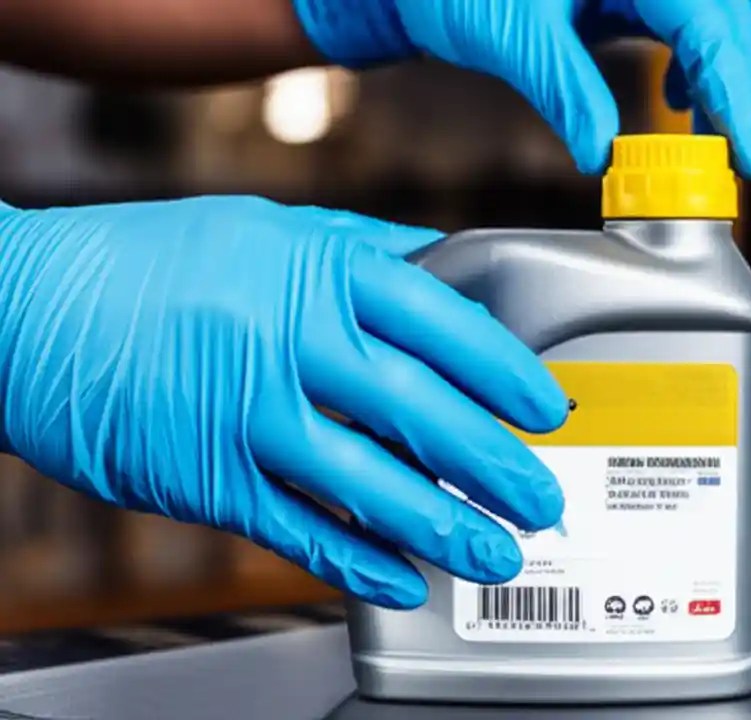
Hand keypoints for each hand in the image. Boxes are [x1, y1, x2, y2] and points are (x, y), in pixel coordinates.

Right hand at [0, 196, 566, 608]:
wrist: (23, 308)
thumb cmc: (148, 261)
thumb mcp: (265, 226)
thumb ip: (359, 249)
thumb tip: (441, 265)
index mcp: (316, 271)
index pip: (440, 322)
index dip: (504, 370)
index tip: (546, 407)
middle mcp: (290, 341)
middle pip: (421, 411)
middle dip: (494, 463)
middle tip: (542, 497)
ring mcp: (248, 415)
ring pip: (370, 483)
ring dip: (444, 526)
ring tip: (497, 553)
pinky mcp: (209, 478)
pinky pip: (298, 528)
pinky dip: (356, 559)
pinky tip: (402, 578)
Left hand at [293, 0, 750, 177]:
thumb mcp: (512, 35)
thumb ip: (567, 91)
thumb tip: (603, 154)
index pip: (709, 21)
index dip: (735, 90)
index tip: (746, 151)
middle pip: (723, 18)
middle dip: (738, 86)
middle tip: (742, 156)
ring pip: (707, 21)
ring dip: (718, 77)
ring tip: (717, 136)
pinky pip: (677, 22)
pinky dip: (689, 63)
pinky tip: (678, 97)